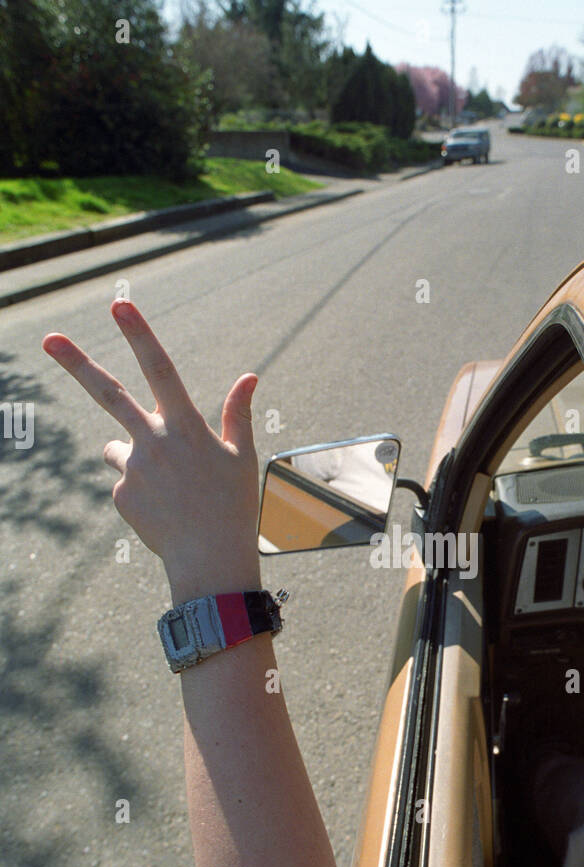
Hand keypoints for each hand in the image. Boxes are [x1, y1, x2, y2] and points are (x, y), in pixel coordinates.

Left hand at [43, 300, 261, 600]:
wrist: (210, 560)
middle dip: (77, 363)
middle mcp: (155, 442)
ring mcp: (133, 469)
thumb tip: (250, 375)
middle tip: (50, 338)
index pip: (161, 370)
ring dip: (134, 457)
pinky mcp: (121, 494)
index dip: (140, 335)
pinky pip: (124, 482)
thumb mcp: (241, 457)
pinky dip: (139, 492)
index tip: (119, 306)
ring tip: (168, 490)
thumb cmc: (233, 507)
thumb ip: (238, 414)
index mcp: (187, 427)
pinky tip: (162, 512)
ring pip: (118, 448)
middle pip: (109, 394)